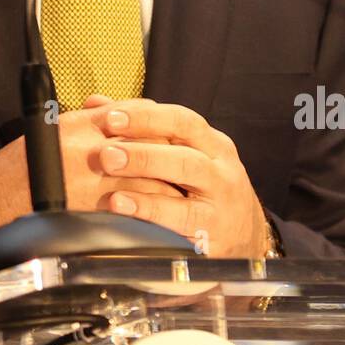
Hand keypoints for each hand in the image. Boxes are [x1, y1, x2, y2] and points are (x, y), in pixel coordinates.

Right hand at [0, 96, 186, 246]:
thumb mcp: (52, 131)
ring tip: (188, 197)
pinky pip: (133, 217)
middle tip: (191, 168)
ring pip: (148, 184)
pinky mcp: (89, 216)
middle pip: (148, 149)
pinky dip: (153, 219)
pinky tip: (166, 224)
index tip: (172, 133)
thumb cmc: (16, 167)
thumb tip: (128, 116)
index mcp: (80, 126)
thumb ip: (91, 122)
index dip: (158, 125)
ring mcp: (90, 186)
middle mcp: (88, 153)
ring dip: (171, 192)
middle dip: (172, 159)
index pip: (135, 117)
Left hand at [91, 97, 266, 257]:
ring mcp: (220, 208)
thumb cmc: (203, 188)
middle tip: (105, 153)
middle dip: (143, 153)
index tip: (112, 118)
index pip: (183, 122)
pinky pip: (182, 227)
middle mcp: (221, 173)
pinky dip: (150, 216)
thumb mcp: (185, 153)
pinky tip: (123, 210)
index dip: (146, 118)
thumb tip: (96, 103)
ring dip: (147, 189)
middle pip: (185, 158)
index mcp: (213, 145)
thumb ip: (143, 129)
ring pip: (188, 195)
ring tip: (113, 186)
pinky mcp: (212, 240)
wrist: (247, 238)